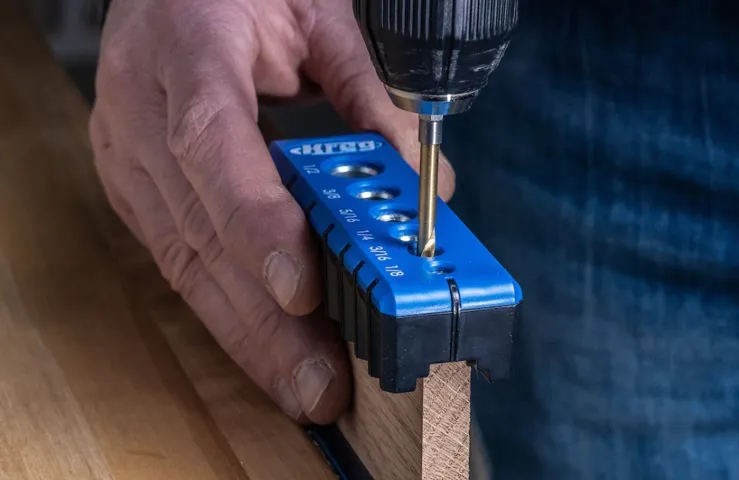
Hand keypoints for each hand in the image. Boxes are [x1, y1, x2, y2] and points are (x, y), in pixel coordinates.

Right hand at [89, 0, 455, 423]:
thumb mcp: (317, 16)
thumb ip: (370, 94)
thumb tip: (428, 182)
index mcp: (187, 51)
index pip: (211, 144)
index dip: (254, 221)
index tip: (301, 289)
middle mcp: (141, 113)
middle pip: (199, 230)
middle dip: (264, 319)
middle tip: (319, 381)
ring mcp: (130, 157)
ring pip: (185, 261)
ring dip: (247, 331)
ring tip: (301, 384)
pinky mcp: (138, 188)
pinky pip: (181, 259)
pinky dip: (227, 309)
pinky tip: (266, 347)